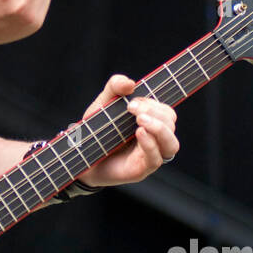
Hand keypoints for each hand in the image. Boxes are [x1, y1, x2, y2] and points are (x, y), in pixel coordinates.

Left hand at [76, 74, 178, 188]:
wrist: (80, 154)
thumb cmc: (97, 130)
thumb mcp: (103, 103)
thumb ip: (115, 87)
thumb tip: (130, 83)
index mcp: (150, 122)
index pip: (166, 112)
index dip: (153, 104)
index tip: (131, 101)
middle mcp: (154, 139)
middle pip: (171, 124)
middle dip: (154, 112)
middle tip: (131, 108)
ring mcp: (150, 155)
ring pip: (171, 144)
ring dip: (159, 128)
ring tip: (140, 120)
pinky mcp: (141, 169)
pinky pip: (155, 159)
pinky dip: (150, 144)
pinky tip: (139, 133)